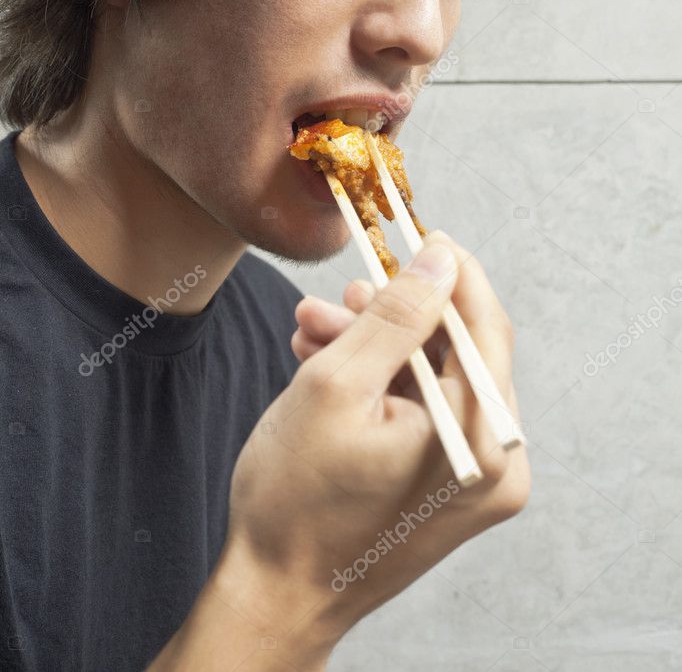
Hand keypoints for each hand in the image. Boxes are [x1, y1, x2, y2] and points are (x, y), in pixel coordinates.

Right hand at [215, 231, 529, 659]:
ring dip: (373, 347)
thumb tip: (440, 257)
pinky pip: (422, 410)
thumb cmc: (295, 501)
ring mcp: (473, 479)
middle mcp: (494, 463)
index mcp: (481, 441)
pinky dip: (379, 383)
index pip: (486, 328)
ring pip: (430, 378)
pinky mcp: (448, 485)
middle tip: (340, 295)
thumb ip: (396, 315)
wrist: (276, 595)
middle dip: (392, 315)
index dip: (452, 273)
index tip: (419, 234)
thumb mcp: (337, 385)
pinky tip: (326, 364)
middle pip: (455, 352)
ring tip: (311, 331)